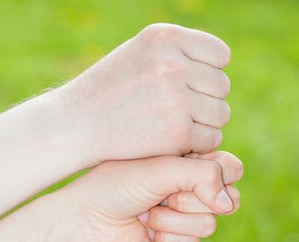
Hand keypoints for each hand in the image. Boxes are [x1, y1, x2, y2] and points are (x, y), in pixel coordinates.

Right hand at [60, 24, 230, 164]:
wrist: (77, 124)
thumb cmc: (109, 91)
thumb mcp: (140, 53)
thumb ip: (178, 53)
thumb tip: (221, 63)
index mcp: (166, 37)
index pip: (220, 55)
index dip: (209, 75)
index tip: (189, 90)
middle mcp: (173, 63)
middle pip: (222, 86)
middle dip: (206, 102)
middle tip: (179, 115)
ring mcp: (176, 98)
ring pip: (221, 114)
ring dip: (205, 125)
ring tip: (176, 128)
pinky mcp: (177, 132)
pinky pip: (211, 139)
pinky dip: (197, 145)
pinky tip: (174, 144)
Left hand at [71, 152, 242, 241]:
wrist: (86, 223)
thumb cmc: (115, 187)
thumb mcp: (160, 169)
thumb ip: (202, 175)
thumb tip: (229, 203)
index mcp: (187, 161)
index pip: (227, 168)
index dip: (213, 176)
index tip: (180, 174)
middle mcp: (188, 188)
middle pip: (222, 200)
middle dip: (186, 200)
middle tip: (156, 198)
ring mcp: (182, 217)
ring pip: (207, 224)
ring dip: (173, 222)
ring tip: (145, 216)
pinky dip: (167, 240)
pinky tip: (144, 234)